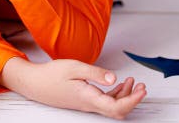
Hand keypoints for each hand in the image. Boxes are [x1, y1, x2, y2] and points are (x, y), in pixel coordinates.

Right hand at [0, 58, 146, 119]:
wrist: (35, 83)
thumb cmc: (51, 75)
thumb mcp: (74, 67)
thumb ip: (95, 73)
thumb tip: (114, 77)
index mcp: (88, 97)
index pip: (116, 108)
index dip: (132, 101)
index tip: (141, 90)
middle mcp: (90, 104)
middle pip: (117, 111)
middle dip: (133, 100)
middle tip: (143, 86)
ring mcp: (87, 104)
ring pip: (111, 107)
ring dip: (125, 96)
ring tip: (133, 81)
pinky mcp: (85, 100)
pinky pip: (104, 102)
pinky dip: (114, 94)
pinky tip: (117, 83)